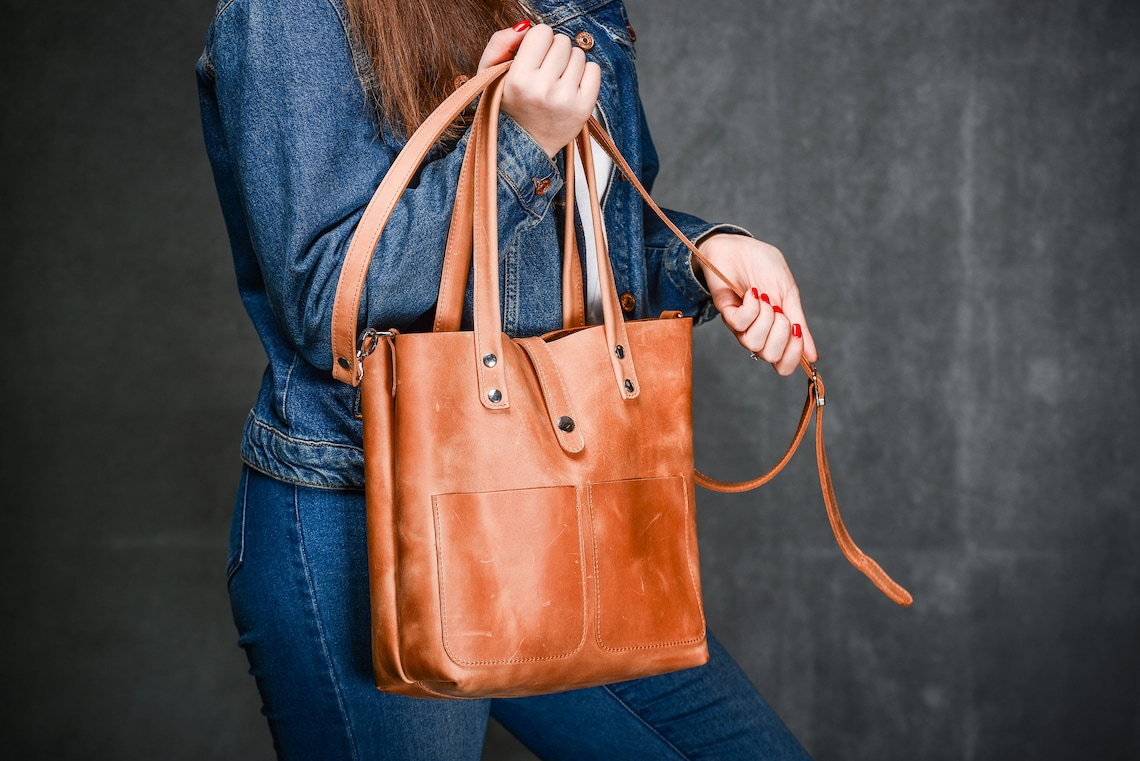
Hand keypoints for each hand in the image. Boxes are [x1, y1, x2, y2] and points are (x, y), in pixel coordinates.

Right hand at [478, 22, 600, 157]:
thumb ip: (500, 43)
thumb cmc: (507, 107)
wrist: (522, 146)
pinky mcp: (584, 109)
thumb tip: (526, 25)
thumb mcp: (489, 74)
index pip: (541, 32)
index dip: (538, 41)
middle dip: (554, 52)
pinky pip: (594, 70)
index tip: (533, 56)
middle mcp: (543, 89)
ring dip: (569, 63)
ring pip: (579, 54)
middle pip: (562, 42)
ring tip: (556, 81)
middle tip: (544, 72)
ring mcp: (566, 100)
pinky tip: (571, 87)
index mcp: (518, 79)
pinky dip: (585, 74)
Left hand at [694, 234, 818, 375]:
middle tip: (779, 309)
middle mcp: (757, 334)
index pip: (783, 365)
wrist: (740, 247)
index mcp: (775, 332)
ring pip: (754, 343)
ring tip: (764, 298)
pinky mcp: (726, 314)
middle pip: (770, 356)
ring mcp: (740, 326)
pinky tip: (751, 292)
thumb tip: (813, 357)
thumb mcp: (789, 294)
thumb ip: (799, 324)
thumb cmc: (764, 267)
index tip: (797, 332)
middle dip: (780, 332)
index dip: (793, 356)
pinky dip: (751, 306)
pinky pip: (740, 324)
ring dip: (765, 318)